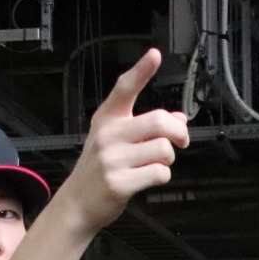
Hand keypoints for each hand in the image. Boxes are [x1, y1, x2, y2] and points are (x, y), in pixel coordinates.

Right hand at [54, 50, 189, 229]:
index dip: (142, 71)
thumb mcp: (116, 141)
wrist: (77, 203)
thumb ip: (145, 127)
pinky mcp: (119, 183)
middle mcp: (108, 135)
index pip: (125, 88)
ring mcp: (112, 159)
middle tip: (181, 141)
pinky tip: (149, 177)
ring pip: (164, 149)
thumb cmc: (99, 169)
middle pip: (160, 121)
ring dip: (168, 158)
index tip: (155, 56)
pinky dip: (162, 176)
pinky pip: (159, 173)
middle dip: (179, 133)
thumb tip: (179, 118)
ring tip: (156, 163)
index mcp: (107, 119)